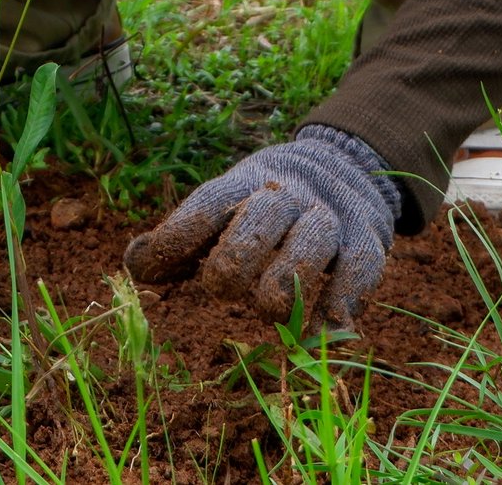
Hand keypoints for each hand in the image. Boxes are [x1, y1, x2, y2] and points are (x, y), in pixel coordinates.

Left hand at [123, 125, 396, 331]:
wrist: (346, 167)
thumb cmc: (263, 205)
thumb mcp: (223, 207)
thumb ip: (180, 239)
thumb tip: (134, 266)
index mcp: (244, 182)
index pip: (208, 203)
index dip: (177, 235)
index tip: (149, 266)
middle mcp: (287, 193)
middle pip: (260, 218)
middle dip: (234, 260)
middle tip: (218, 288)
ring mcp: (329, 216)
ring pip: (309, 243)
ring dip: (282, 284)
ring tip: (266, 309)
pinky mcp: (367, 240)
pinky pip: (356, 271)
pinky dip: (336, 306)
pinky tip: (315, 334)